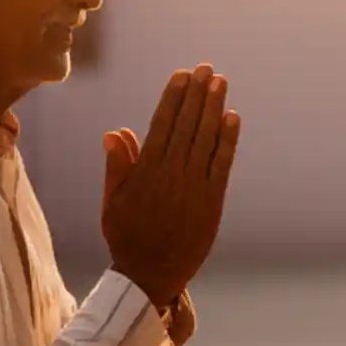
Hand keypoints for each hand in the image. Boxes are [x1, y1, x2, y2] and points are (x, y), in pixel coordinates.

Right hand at [101, 65, 240, 307]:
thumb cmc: (127, 237)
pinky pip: (221, 164)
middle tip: (207, 69)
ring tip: (220, 83)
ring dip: (214, 108)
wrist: (148, 276)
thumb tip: (115, 131)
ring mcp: (192, 187)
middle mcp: (170, 173)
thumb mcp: (113, 201)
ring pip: (205, 139)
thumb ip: (117, 166)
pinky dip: (227, 140)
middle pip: (186, 124)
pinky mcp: (211, 201)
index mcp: (144, 171)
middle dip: (197, 94)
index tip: (182, 75)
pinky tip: (233, 118)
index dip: (173, 97)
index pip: (161, 123)